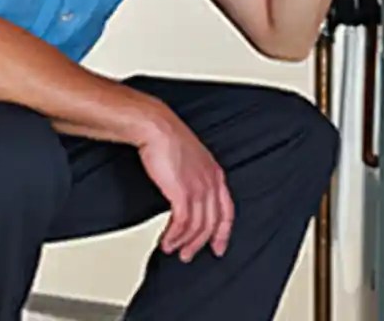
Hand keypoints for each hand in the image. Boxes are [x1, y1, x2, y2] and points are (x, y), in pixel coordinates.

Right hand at [137, 106, 232, 261]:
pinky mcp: (183, 191)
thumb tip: (187, 198)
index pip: (227, 211)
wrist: (156, 128)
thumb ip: (195, 179)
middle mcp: (211, 182)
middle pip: (212, 222)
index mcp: (216, 174)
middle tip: (188, 255)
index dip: (223, 232)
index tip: (218, 247)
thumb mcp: (190, 161)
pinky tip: (166, 241)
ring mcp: (199, 187)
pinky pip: (183, 222)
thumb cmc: (168, 140)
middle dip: (200, 243)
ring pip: (198, 226)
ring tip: (172, 249)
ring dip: (184, 242)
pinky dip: (174, 235)